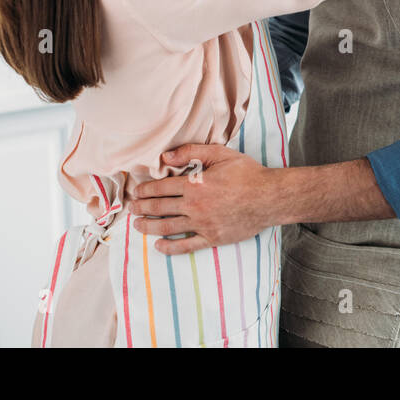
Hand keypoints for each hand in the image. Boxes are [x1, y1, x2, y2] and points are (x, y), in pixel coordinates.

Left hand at [129, 144, 276, 253]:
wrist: (270, 198)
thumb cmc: (247, 174)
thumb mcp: (221, 154)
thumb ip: (192, 152)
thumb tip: (165, 157)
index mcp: (195, 184)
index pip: (161, 188)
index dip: (145, 190)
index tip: (136, 192)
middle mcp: (194, 206)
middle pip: (160, 208)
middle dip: (141, 208)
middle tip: (130, 208)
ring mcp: (202, 224)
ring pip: (167, 227)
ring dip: (148, 227)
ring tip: (137, 225)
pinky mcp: (211, 238)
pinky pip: (186, 245)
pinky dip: (170, 247)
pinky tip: (159, 246)